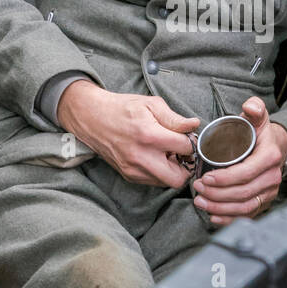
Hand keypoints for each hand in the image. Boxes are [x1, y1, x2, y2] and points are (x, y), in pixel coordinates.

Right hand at [58, 81, 197, 187]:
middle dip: (185, 166)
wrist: (92, 117)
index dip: (191, 142)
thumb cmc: (122, 108)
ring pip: (166, 182)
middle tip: (181, 152)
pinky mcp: (128, 175)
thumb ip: (175, 118)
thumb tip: (194, 125)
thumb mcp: (151, 104)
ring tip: (166, 153)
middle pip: (178, 178)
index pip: (186, 148)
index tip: (188, 138)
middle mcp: (141, 157)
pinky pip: (153, 181)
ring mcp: (133, 169)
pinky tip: (154, 156)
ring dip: (172, 170)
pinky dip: (159, 172)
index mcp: (149, 135)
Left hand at [192, 97, 286, 226]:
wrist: (276, 147)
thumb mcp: (258, 117)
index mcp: (269, 158)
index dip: (224, 179)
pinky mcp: (264, 202)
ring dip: (220, 208)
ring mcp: (269, 192)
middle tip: (197, 189)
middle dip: (217, 194)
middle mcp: (272, 178)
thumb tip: (249, 107)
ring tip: (200, 202)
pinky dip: (229, 219)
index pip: (245, 173)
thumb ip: (254, 108)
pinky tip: (213, 217)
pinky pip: (247, 215)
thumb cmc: (260, 133)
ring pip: (244, 206)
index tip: (205, 178)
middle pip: (243, 193)